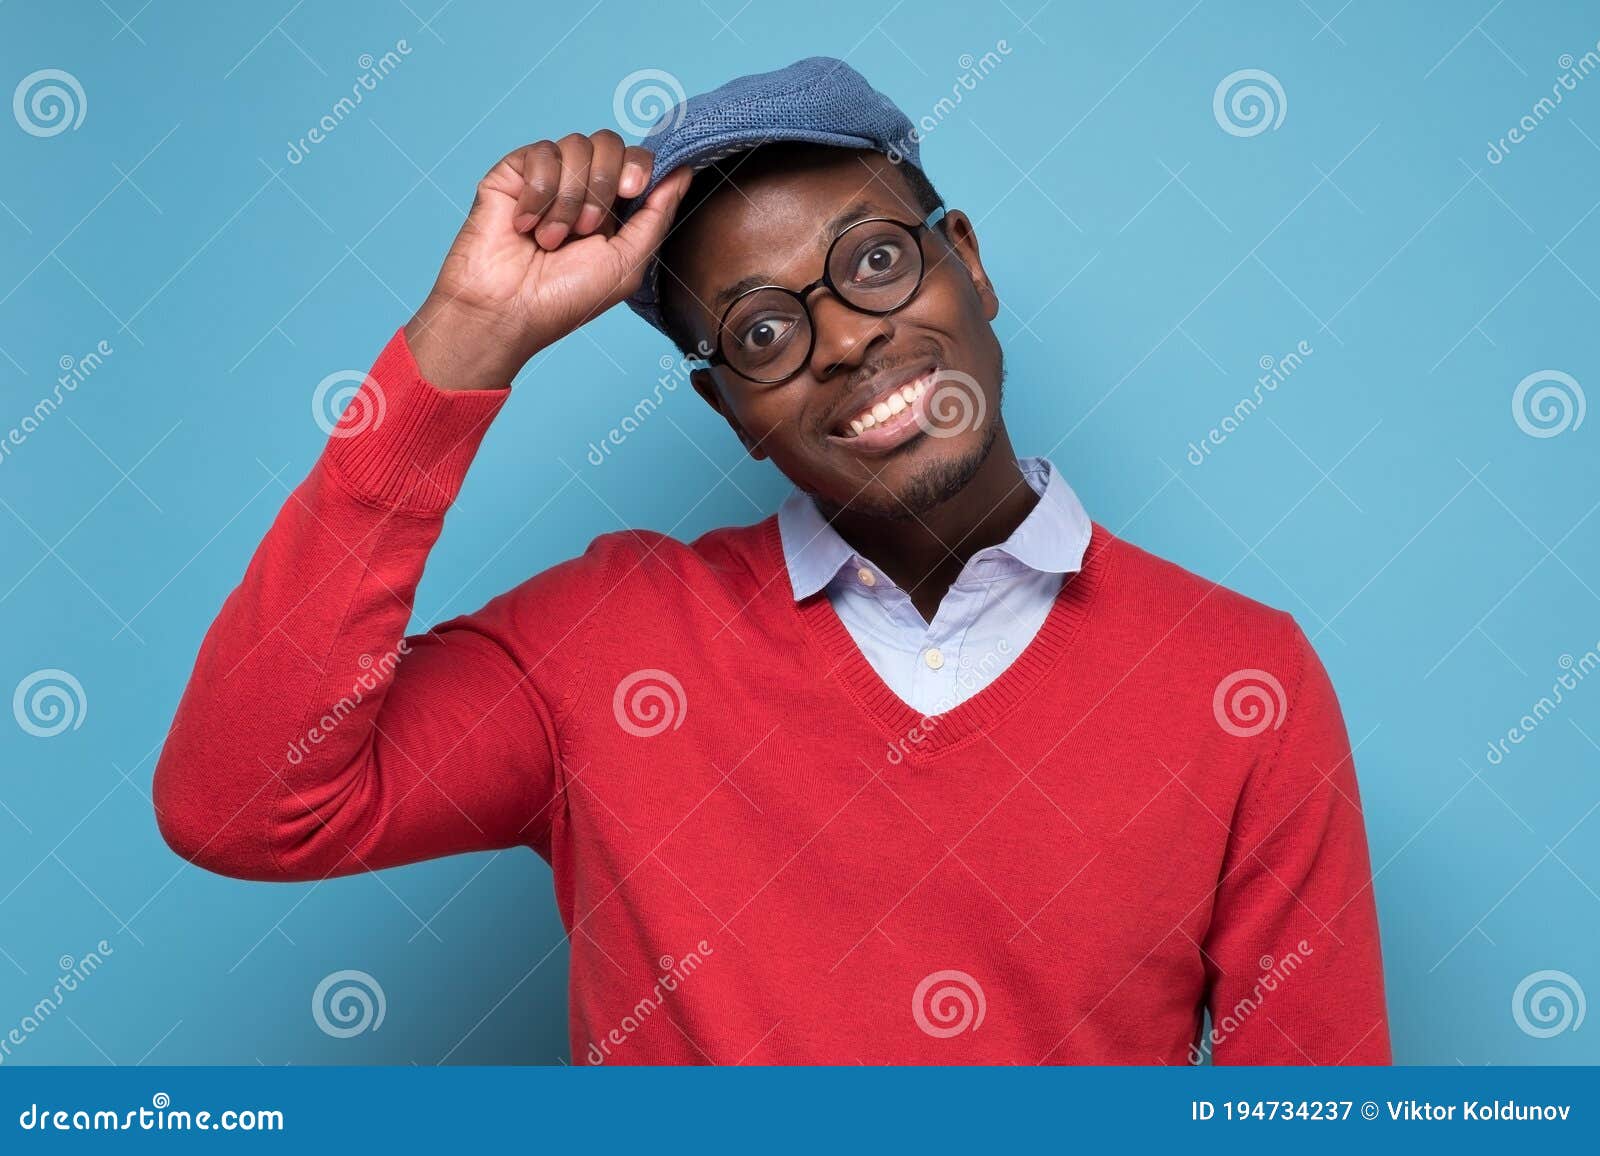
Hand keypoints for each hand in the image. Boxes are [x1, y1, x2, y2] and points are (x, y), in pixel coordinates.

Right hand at [404, 131, 692, 390]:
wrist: (505, 311)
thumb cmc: (564, 298)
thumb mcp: (627, 263)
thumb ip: (658, 215)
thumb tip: (685, 170)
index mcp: (613, 209)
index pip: (636, 159)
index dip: (639, 166)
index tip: (632, 190)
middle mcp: (581, 188)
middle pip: (609, 142)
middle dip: (603, 185)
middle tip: (587, 229)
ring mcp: (546, 178)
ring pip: (575, 144)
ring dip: (570, 198)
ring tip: (551, 239)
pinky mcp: (513, 173)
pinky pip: (539, 152)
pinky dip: (538, 194)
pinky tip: (525, 225)